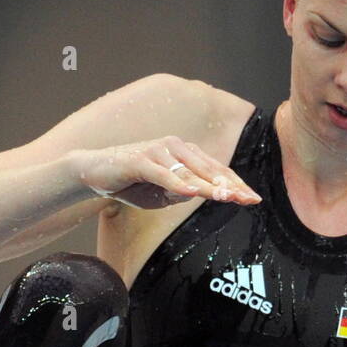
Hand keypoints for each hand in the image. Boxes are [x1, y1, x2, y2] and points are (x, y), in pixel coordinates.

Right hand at [73, 136, 261, 210]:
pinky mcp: (140, 160)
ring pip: (189, 172)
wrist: (95, 172)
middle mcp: (174, 147)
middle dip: (230, 186)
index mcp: (183, 153)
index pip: (215, 170)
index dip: (235, 184)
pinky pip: (163, 174)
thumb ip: (181, 194)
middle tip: (248, 199)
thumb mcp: (161, 194)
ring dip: (209, 186)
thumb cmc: (131, 183)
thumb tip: (200, 196)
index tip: (252, 199)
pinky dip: (178, 184)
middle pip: (208, 169)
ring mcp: (157, 151)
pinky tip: (192, 193)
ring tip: (227, 198)